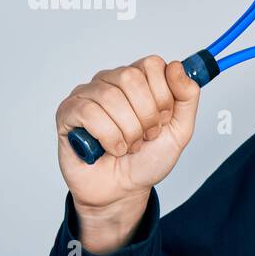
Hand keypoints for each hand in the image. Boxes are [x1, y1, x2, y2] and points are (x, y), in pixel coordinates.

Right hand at [55, 56, 199, 249]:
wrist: (123, 190)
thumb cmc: (147, 159)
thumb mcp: (180, 130)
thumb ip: (187, 96)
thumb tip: (176, 66)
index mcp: (138, 80)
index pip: (152, 65)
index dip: (163, 96)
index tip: (162, 119)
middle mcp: (111, 81)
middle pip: (131, 78)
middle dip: (146, 116)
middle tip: (146, 136)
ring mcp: (87, 94)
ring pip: (110, 97)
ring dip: (128, 131)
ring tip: (129, 146)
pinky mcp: (67, 112)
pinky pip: (89, 113)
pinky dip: (108, 138)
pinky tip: (111, 149)